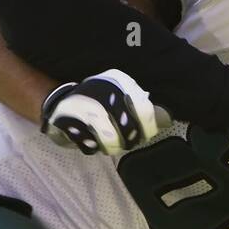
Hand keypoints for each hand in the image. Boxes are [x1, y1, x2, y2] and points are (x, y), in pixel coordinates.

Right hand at [41, 70, 168, 155]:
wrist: (61, 104)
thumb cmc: (99, 103)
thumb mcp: (121, 96)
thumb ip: (142, 107)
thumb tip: (167, 120)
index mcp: (117, 80)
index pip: (143, 109)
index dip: (148, 128)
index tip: (144, 135)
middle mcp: (100, 89)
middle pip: (127, 128)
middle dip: (129, 140)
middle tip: (126, 142)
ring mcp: (82, 106)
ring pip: (109, 141)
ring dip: (110, 147)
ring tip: (108, 143)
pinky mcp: (66, 121)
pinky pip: (89, 146)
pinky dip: (92, 147)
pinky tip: (90, 140)